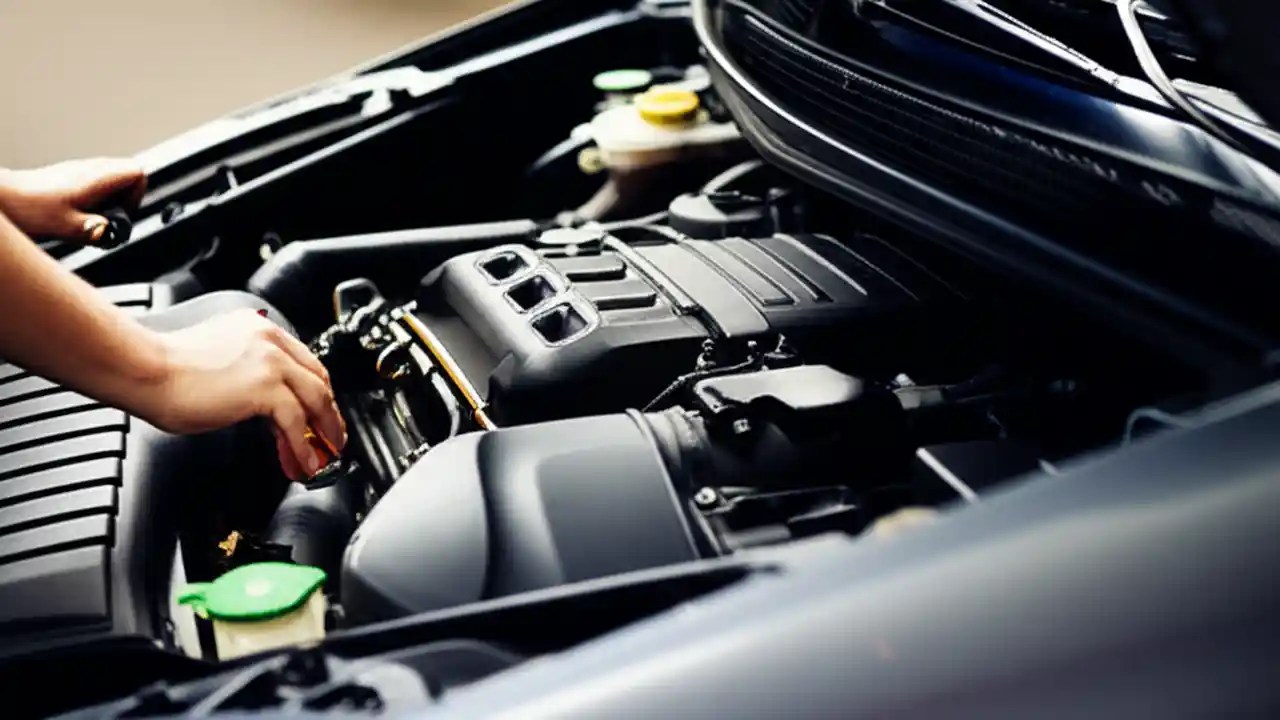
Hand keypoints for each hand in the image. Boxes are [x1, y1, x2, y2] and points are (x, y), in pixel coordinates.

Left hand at [0, 157, 146, 242]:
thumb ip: (98, 231)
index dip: (138, 196)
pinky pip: (97, 182)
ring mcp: (80, 169)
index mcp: (96, 178)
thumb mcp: (69, 228)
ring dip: (111, 199)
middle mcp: (90, 168)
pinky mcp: (70, 175)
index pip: (138, 173)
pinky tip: (78, 212)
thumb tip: (113, 231)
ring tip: (91, 216)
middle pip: (129, 175)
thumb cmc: (31, 209)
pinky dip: (96, 198)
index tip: (122, 213)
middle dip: (126, 200)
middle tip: (108, 217)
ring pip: (114, 179)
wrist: (4, 197)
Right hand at [138, 309, 346, 480]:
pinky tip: (303, 463)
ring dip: (325, 432)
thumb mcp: (219, 363)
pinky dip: (303, 447)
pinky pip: (296, 422)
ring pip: (316, 399)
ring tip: (325, 456)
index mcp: (259, 329)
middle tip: (333, 437)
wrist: (144, 371)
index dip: (316, 391)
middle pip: (317, 379)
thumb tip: (264, 407)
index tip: (321, 412)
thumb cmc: (165, 369)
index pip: (303, 362)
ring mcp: (270, 362)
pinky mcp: (264, 387)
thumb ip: (247, 375)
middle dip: (329, 413)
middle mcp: (270, 340)